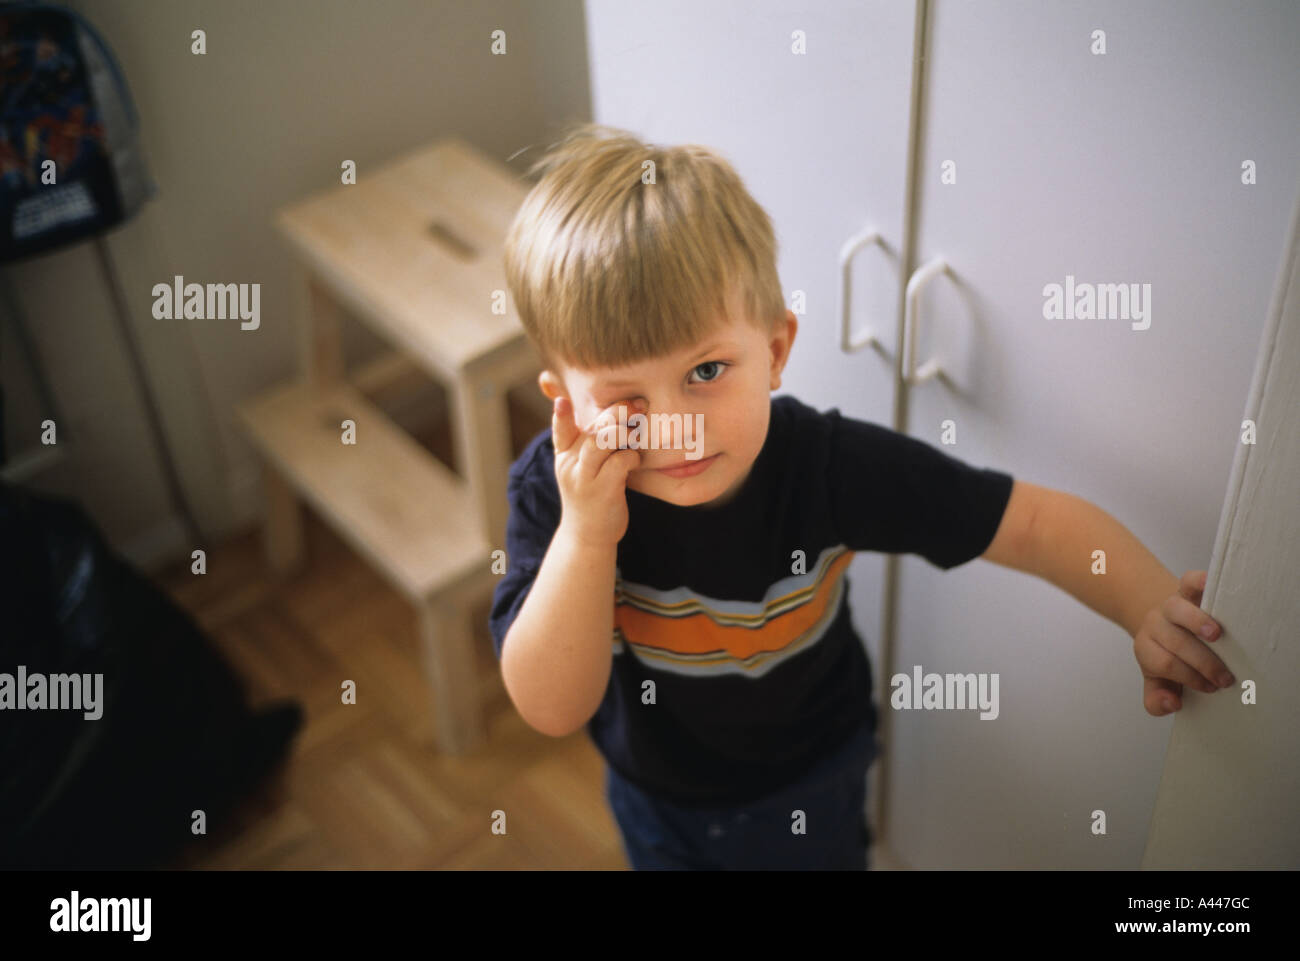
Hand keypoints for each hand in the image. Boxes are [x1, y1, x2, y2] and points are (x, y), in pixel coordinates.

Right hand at [551, 394, 645, 548]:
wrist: (587, 536)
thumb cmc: (591, 495)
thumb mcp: (582, 469)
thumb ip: (592, 444)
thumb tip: (618, 414)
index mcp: (564, 455)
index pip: (560, 430)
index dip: (561, 415)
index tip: (562, 401)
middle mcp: (570, 465)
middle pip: (592, 430)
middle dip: (615, 413)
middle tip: (636, 405)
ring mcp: (584, 479)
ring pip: (601, 443)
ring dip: (623, 433)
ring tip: (635, 435)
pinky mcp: (602, 492)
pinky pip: (618, 463)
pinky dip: (631, 456)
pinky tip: (636, 460)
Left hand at [1133, 569, 1230, 715]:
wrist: (1162, 623)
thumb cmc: (1166, 656)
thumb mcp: (1157, 681)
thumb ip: (1157, 699)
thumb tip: (1171, 704)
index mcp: (1146, 648)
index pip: (1165, 664)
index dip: (1188, 677)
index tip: (1209, 687)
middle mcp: (1156, 625)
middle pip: (1175, 642)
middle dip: (1202, 662)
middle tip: (1224, 677)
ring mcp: (1171, 605)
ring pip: (1179, 610)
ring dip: (1197, 623)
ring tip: (1217, 636)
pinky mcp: (1185, 589)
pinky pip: (1189, 581)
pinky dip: (1199, 581)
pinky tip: (1210, 585)